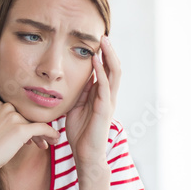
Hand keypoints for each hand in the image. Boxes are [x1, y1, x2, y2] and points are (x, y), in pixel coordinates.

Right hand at [0, 99, 60, 176]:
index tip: (25, 135)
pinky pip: (42, 128)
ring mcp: (13, 117)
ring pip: (34, 123)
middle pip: (26, 116)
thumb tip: (15, 128)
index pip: (16, 111)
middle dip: (32, 129)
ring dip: (41, 134)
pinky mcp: (21, 129)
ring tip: (45, 144)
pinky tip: (55, 139)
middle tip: (39, 141)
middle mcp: (4, 106)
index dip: (22, 122)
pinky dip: (50, 133)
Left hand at [66, 35, 120, 171]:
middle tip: (103, 34)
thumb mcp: (76, 108)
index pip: (105, 70)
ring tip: (104, 41)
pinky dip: (100, 73)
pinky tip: (96, 61)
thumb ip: (79, 94)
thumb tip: (77, 79)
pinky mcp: (104, 110)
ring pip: (113, 74)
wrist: (86, 155)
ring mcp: (108, 102)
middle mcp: (108, 96)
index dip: (103, 55)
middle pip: (113, 68)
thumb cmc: (81, 134)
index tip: (96, 40)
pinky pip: (104, 87)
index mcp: (101, 95)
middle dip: (109, 51)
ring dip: (108, 56)